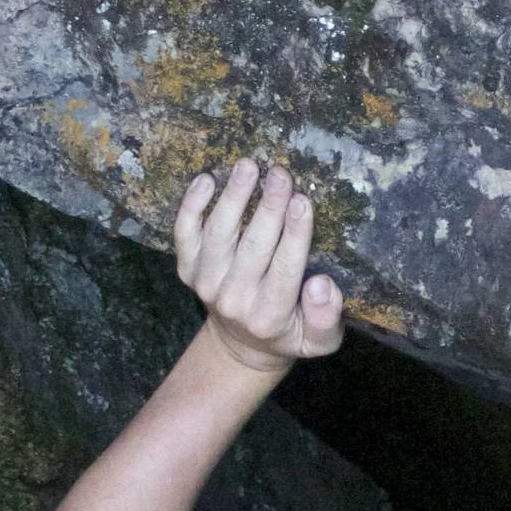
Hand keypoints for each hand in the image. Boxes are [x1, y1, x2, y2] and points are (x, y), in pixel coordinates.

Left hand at [175, 161, 344, 375]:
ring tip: (248, 166)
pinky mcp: (188, 269)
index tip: (303, 201)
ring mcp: (206, 284)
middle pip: (253, 246)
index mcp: (270, 317)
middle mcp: (234, 301)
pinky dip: (190, 206)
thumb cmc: (289, 333)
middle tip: (281, 173)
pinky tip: (206, 179)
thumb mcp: (319, 341)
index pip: (285, 270)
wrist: (241, 345)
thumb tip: (322, 285)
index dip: (295, 234)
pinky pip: (184, 234)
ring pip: (218, 234)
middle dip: (268, 207)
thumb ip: (326, 318)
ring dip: (233, 197)